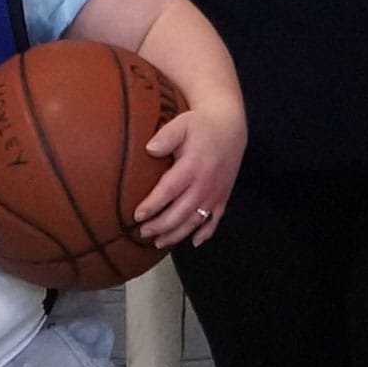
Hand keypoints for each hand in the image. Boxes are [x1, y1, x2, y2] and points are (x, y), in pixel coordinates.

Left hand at [133, 89, 247, 246]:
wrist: (230, 126)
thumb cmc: (201, 125)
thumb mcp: (182, 124)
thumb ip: (166, 136)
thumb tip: (149, 149)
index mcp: (192, 167)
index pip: (168, 191)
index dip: (152, 206)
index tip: (137, 215)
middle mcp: (205, 185)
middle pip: (180, 213)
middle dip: (160, 226)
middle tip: (142, 232)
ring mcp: (215, 194)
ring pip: (195, 221)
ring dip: (177, 234)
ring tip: (159, 242)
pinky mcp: (223, 197)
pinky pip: (215, 220)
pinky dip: (205, 233)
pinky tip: (194, 242)